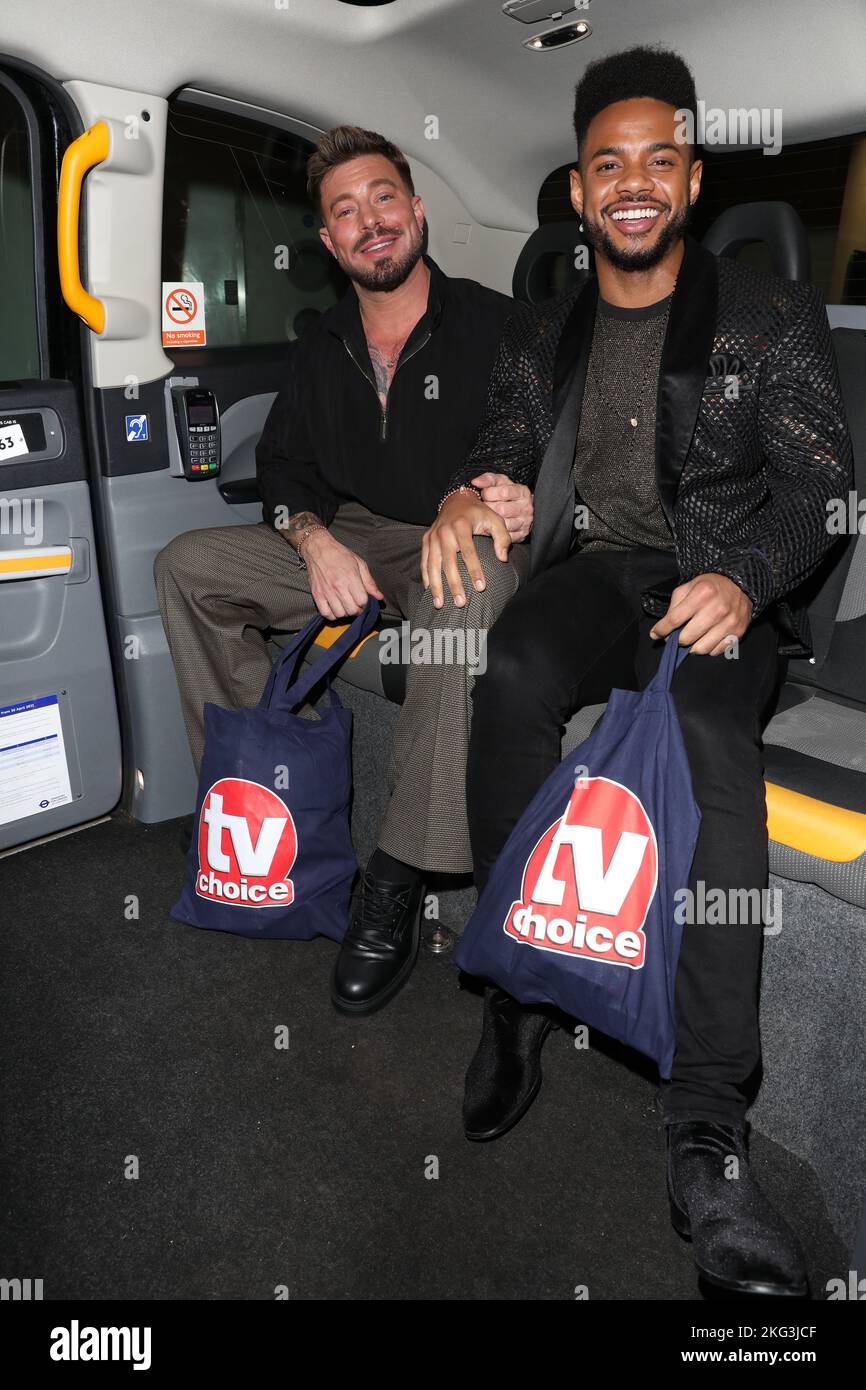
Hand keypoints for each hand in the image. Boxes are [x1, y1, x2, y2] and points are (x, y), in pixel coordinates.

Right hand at [301, 530, 383, 620]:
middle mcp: (339, 586)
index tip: (363, 600)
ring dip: (345, 613)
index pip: (362, 601)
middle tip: (355, 605)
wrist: (318, 549)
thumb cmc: (340, 555)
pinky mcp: (317, 595)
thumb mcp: (359, 564)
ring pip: (340, 614)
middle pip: (352, 610)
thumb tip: (379, 597)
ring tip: (345, 606)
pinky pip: (325, 613)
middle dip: (357, 610)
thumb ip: (369, 582)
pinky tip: (335, 608)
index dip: (365, 603)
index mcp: (351, 578)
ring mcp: (327, 592)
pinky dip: (332, 615)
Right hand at [421, 492, 510, 607]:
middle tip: (460, 602)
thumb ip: (502, 538)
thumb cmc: (478, 513)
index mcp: (461, 526)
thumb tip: (503, 558)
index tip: (480, 587)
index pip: (468, 552)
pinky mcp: (426, 540)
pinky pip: (424, 562)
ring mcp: (432, 537)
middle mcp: (444, 532)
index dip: (474, 570)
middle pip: (448, 562)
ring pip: (432, 565)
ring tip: (440, 604)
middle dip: (453, 584)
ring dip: (436, 586)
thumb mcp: (495, 519)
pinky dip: (426, 577)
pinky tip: (430, 591)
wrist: (456, 499)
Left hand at [470, 472, 532, 541]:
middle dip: (488, 508)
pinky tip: (491, 526)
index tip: (484, 494)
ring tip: (486, 516)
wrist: (521, 507)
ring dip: (491, 520)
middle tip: (483, 506)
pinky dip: (495, 532)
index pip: (504, 492)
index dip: (489, 493)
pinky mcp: (522, 534)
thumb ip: (488, 479)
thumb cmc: (508, 493)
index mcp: (522, 492)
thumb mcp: (500, 482)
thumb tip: (475, 482)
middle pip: (502, 509)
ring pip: (504, 524)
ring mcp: (525, 522)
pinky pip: (505, 535)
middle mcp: (526, 507)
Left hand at [649, 573, 753, 655]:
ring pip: (701, 648)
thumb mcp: (689, 587)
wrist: (740, 584)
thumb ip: (674, 606)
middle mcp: (717, 609)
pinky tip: (707, 639)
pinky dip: (708, 649)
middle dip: (678, 639)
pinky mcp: (738, 632)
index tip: (656, 634)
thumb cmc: (710, 586)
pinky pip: (717, 651)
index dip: (661, 630)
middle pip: (687, 638)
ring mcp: (729, 622)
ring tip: (693, 639)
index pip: (674, 619)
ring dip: (693, 647)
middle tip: (678, 636)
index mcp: (702, 594)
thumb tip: (662, 630)